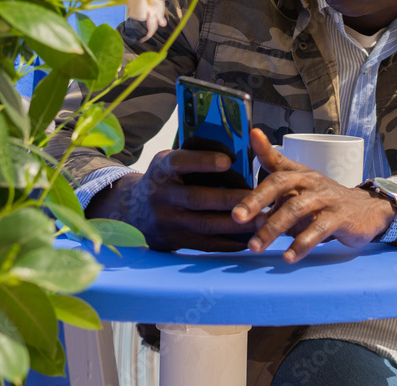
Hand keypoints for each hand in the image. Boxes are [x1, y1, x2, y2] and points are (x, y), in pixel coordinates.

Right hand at [86, 149, 253, 252]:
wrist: (134, 212)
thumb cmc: (166, 178)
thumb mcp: (172, 158)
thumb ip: (199, 152)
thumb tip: (235, 155)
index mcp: (163, 170)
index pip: (180, 163)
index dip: (203, 161)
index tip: (228, 161)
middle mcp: (163, 196)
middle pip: (197, 198)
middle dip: (230, 199)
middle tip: (259, 197)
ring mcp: (168, 221)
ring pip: (204, 224)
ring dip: (236, 224)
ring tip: (262, 220)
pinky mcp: (176, 241)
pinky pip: (206, 244)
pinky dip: (229, 242)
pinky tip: (250, 238)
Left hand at [232, 129, 396, 262]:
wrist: (368, 211)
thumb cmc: (325, 203)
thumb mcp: (301, 194)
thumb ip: (273, 198)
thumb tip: (244, 216)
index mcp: (300, 174)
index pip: (277, 162)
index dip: (263, 149)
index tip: (251, 137)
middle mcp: (311, 182)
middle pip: (281, 183)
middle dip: (257, 200)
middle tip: (237, 218)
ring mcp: (326, 199)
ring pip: (296, 210)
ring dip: (273, 229)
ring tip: (255, 247)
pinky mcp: (340, 218)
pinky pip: (317, 231)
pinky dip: (301, 245)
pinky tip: (288, 257)